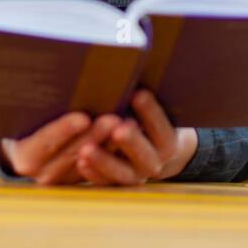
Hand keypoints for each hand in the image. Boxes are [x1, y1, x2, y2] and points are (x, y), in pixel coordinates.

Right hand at [0, 111, 123, 185]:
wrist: (32, 139)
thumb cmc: (32, 115)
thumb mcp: (32, 111)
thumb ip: (45, 103)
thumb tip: (65, 77)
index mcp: (26, 156)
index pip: (44, 143)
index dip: (62, 130)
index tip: (82, 118)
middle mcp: (42, 173)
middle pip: (71, 154)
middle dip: (94, 135)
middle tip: (113, 118)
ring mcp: (64, 179)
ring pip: (92, 162)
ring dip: (110, 142)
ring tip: (128, 123)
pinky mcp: (84, 178)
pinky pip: (103, 167)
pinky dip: (116, 149)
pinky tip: (131, 131)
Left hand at [76, 88, 197, 185]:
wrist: (153, 149)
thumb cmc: (147, 119)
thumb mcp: (152, 110)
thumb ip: (142, 98)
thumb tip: (131, 65)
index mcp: (168, 142)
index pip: (163, 128)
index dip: (151, 112)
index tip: (139, 93)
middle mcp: (154, 162)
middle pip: (144, 154)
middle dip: (131, 140)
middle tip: (118, 128)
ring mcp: (134, 175)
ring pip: (121, 173)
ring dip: (104, 161)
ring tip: (86, 149)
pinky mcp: (114, 183)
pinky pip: (103, 182)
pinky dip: (92, 173)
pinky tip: (79, 162)